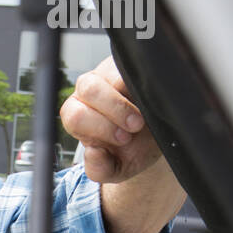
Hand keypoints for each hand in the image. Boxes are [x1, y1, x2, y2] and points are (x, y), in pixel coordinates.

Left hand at [60, 56, 163, 184]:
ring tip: (144, 113)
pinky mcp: (127, 63)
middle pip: (89, 90)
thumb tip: (93, 152)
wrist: (157, 140)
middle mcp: (87, 93)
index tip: (123, 139)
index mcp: (77, 118)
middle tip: (135, 126)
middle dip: (114, 110)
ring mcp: (107, 74)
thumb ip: (100, 169)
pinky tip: (149, 96)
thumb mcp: (116, 169)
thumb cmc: (132, 151)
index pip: (74, 116)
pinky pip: (131, 63)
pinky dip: (141, 82)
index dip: (99, 127)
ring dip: (130, 95)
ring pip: (109, 74)